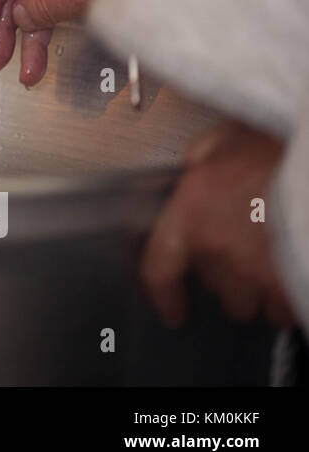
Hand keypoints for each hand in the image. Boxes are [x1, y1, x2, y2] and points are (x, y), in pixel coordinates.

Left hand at [142, 121, 293, 327]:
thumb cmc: (276, 148)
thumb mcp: (223, 140)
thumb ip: (199, 161)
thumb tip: (191, 172)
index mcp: (192, 213)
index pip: (160, 268)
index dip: (164, 295)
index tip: (172, 310)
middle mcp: (219, 249)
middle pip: (215, 287)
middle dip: (227, 274)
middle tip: (245, 249)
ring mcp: (258, 272)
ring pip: (250, 304)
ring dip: (257, 290)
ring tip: (271, 260)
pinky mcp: (291, 286)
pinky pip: (283, 310)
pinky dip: (286, 296)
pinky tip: (291, 269)